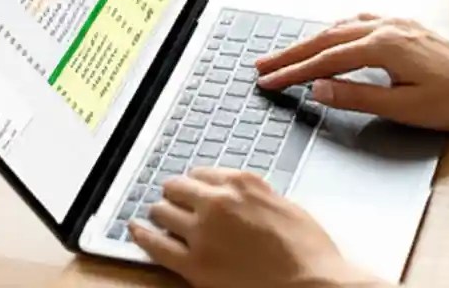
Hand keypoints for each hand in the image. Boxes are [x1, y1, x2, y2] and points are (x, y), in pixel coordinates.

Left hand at [130, 168, 382, 287]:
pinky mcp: (193, 264)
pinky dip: (142, 236)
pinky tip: (137, 231)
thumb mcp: (285, 206)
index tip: (196, 190)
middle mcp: (218, 201)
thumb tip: (240, 197)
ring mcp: (202, 233)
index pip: (202, 172)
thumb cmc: (307, 251)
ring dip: (161, 214)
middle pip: (176, 187)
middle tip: (175, 204)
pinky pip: (154, 244)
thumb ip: (256, 196)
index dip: (198, 184)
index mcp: (243, 183)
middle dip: (175, 195)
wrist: (312, 284)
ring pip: (161, 211)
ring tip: (161, 220)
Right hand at [255, 14, 448, 130]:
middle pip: (326, 38)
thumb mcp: (404, 107)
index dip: (293, 72)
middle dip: (291, 53)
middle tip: (262, 66)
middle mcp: (386, 27)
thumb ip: (357, 96)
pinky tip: (329, 35)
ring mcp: (395, 23)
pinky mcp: (404, 26)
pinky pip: (358, 22)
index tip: (268, 82)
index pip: (325, 60)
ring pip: (340, 26)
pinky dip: (335, 30)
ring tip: (286, 54)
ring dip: (310, 40)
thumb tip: (319, 88)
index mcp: (383, 46)